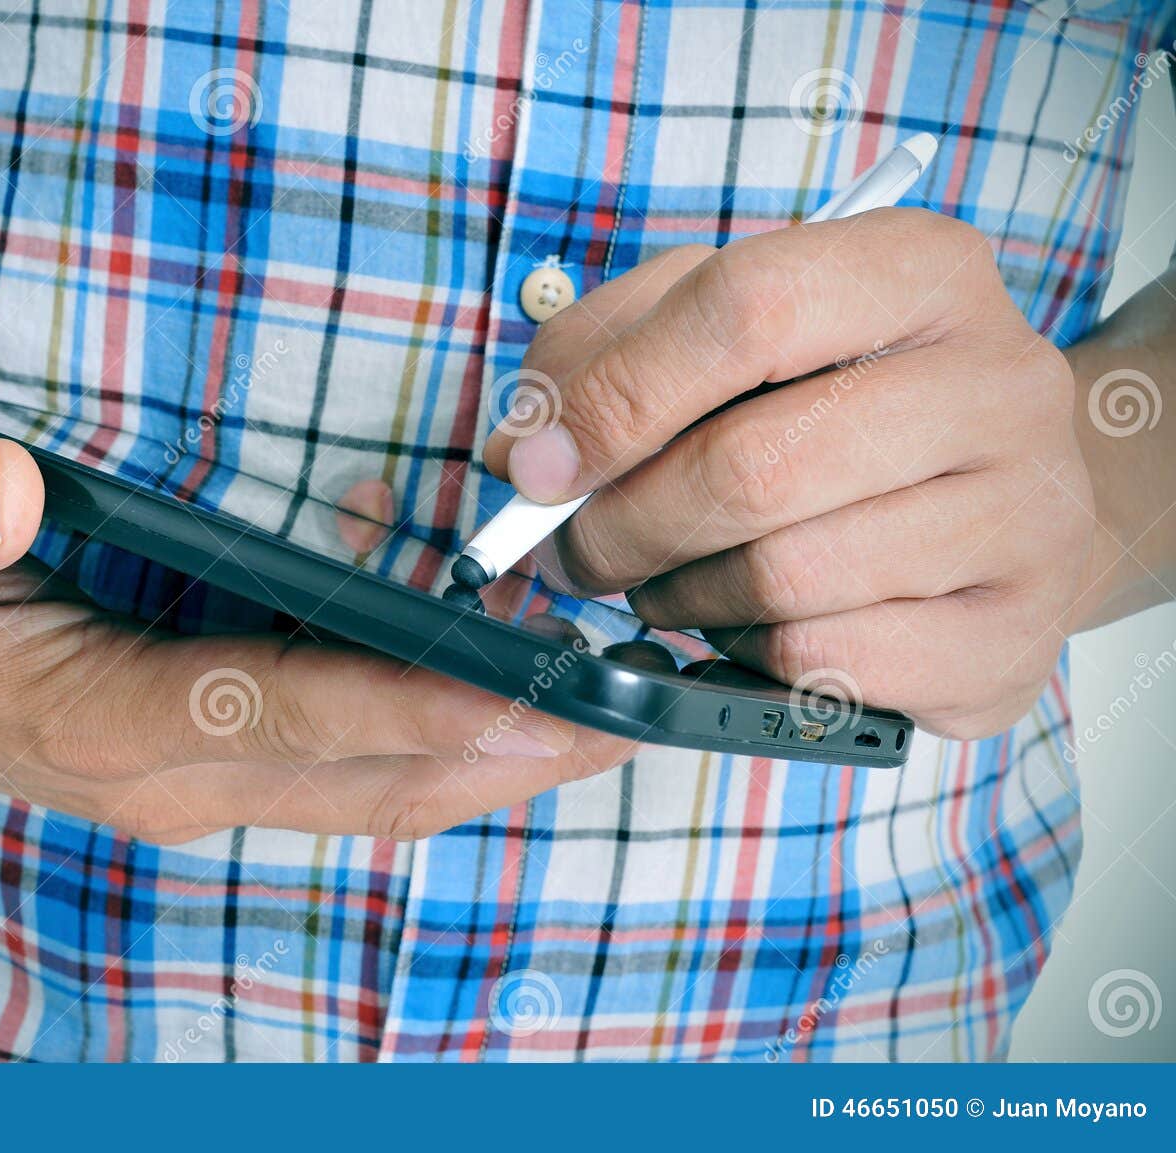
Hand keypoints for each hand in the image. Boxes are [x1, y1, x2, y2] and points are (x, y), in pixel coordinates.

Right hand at [0, 435, 632, 842]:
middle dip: (504, 752)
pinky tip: (509, 672)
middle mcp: (166, 768)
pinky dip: (440, 726)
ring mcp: (196, 767)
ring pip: (376, 783)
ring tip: (613, 702)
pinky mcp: (211, 744)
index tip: (525, 691)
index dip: (404, 705)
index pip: (278, 721)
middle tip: (633, 713)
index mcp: (95, 725)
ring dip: (495, 751)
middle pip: (367, 779)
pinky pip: (349, 755)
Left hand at [484, 209, 1095, 738]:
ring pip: (783, 579)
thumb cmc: (829, 404)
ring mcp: (1027, 513)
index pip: (743, 310)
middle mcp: (1000, 381)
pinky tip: (752, 624)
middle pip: (753, 467)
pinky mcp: (1017, 632)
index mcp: (920, 270)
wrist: (1002, 498)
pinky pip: (826, 660)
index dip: (615, 400)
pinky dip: (753, 654)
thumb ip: (604, 358)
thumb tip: (530, 455)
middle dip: (624, 528)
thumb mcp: (718, 331)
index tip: (539, 468)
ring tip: (671, 580)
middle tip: (577, 553)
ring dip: (682, 598)